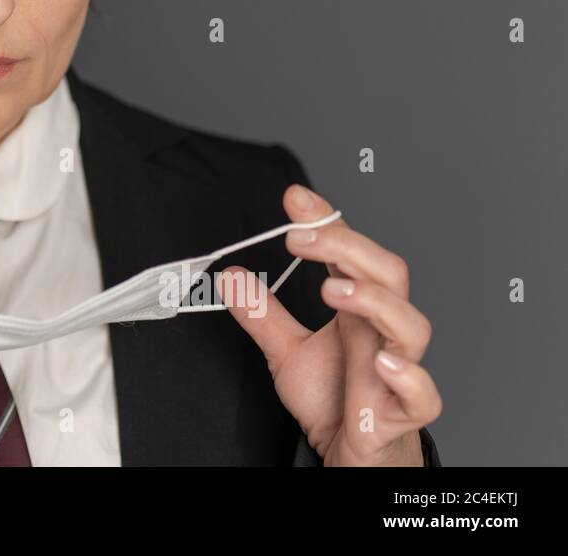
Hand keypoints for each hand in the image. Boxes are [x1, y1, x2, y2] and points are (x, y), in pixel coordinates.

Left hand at [218, 184, 441, 465]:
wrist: (351, 455)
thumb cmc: (334, 400)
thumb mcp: (287, 353)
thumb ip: (262, 315)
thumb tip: (231, 278)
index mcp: (358, 309)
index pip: (351, 252)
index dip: (327, 222)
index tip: (295, 198)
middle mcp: (382, 331)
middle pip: (388, 274)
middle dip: (347, 248)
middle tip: (300, 237)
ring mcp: (398, 370)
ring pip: (412, 326)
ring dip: (374, 302)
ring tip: (334, 290)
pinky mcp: (401, 413)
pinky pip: (423, 395)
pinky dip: (409, 377)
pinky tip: (383, 362)